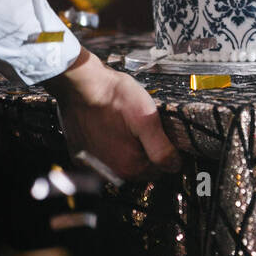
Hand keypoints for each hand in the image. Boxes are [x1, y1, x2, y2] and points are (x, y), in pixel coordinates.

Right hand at [43, 48, 179, 181]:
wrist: (82, 84)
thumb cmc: (114, 97)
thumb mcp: (148, 119)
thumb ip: (162, 148)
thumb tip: (175, 166)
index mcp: (130, 166)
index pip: (158, 170)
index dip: (163, 152)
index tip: (160, 136)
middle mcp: (110, 170)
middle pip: (138, 167)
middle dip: (144, 150)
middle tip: (142, 127)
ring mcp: (92, 162)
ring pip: (120, 161)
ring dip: (125, 147)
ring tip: (124, 124)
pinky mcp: (80, 153)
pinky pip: (101, 155)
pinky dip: (106, 145)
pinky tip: (108, 126)